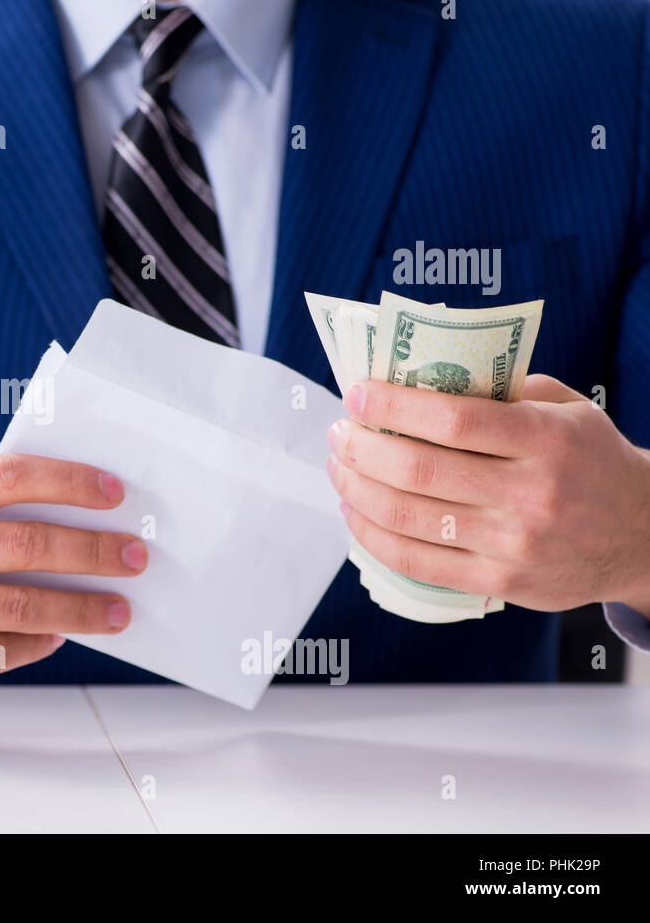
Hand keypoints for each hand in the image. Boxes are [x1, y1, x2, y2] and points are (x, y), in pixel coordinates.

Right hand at [0, 454, 147, 707]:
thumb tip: (59, 513)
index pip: (5, 477)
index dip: (67, 481)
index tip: (113, 493)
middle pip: (23, 544)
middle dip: (91, 551)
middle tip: (133, 557)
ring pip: (17, 606)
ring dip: (79, 608)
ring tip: (116, 609)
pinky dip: (33, 645)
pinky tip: (56, 637)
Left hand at [326, 375, 649, 615]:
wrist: (642, 536)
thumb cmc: (589, 461)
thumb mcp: (567, 410)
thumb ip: (503, 391)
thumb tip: (418, 377)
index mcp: (546, 440)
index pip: (455, 420)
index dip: (395, 406)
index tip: (357, 394)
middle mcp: (530, 493)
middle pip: (420, 470)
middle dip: (362, 447)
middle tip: (339, 432)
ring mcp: (512, 543)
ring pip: (408, 516)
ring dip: (357, 488)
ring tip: (339, 466)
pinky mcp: (499, 581)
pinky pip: (416, 561)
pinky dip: (372, 534)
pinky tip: (354, 510)